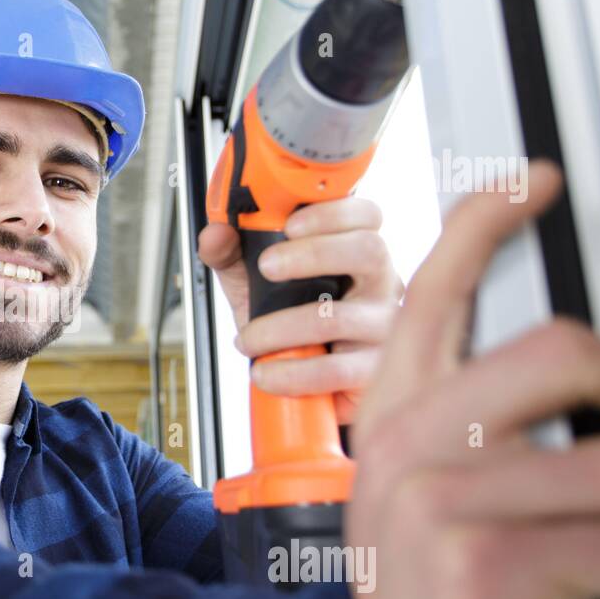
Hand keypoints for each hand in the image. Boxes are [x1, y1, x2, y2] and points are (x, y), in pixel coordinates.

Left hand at [197, 198, 404, 424]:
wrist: (302, 385)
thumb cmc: (286, 323)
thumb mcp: (252, 282)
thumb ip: (230, 253)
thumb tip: (216, 234)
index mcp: (356, 253)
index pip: (366, 215)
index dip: (333, 212)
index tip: (289, 225)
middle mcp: (380, 284)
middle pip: (369, 250)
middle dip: (312, 254)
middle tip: (267, 267)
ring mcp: (383, 327)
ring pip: (341, 316)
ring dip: (281, 327)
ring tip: (250, 339)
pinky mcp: (374, 370)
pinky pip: (336, 369)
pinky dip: (291, 372)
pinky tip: (266, 372)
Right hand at [347, 159, 599, 598]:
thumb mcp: (417, 504)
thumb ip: (465, 432)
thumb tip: (569, 390)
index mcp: (391, 419)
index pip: (430, 290)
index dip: (483, 221)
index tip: (535, 181)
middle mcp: (406, 446)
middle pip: (556, 351)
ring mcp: (441, 501)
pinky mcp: (486, 564)